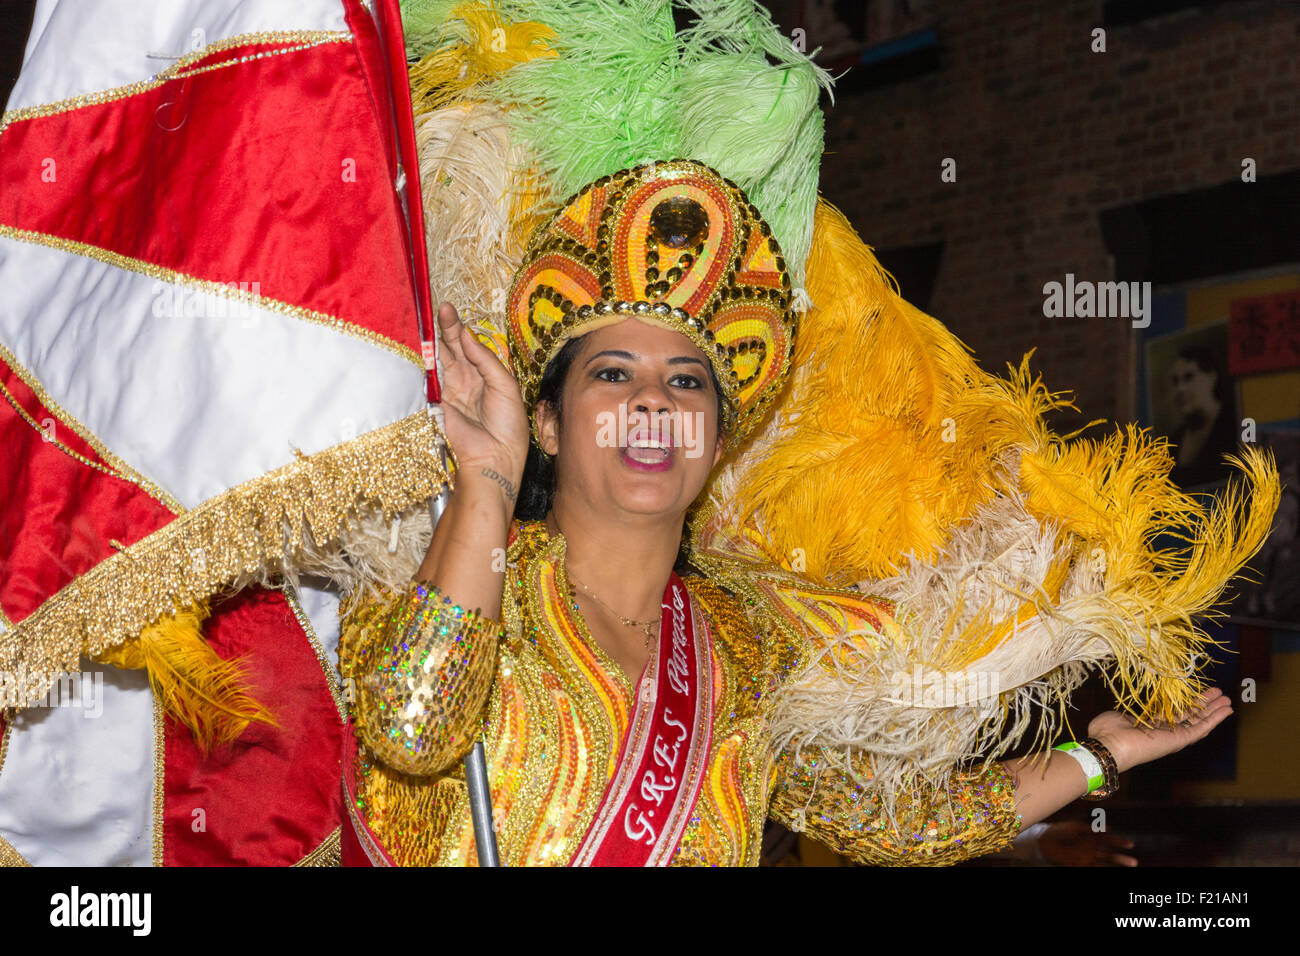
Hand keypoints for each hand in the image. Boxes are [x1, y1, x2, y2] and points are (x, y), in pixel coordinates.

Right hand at [434, 301, 528, 477]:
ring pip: (439, 359)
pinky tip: (422, 344)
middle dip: (446, 328)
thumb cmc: (508, 425)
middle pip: (452, 348)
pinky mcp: (436, 402)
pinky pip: (429, 378)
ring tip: (430, 317)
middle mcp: (466, 381)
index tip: (451, 309)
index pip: (470, 346)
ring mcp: (449, 390)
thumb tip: (466, 335)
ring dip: (434, 340)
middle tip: (441, 308)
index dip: (461, 329)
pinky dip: (425, 361)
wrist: (494, 458)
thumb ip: (486, 359)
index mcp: (486, 376)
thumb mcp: (506, 385)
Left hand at [1037, 820, 1137, 866]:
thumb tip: (1109, 829)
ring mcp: (1086, 858)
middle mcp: (1091, 849)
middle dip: (1121, 858)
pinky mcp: (1079, 865)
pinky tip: (1107, 869)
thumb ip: (1091, 828)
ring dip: (1115, 865)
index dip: (1119, 843)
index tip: (1131, 845)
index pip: (1109, 840)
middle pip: (1109, 855)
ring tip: (1128, 867)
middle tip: (1134, 862)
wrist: (1043, 841)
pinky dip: (1101, 868)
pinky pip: (1093, 868)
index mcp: (1091, 838)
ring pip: (1104, 863)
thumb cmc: (1059, 831)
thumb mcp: (1076, 827)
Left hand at [1087, 687, 1232, 773]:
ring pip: (1199, 721)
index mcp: (1150, 725)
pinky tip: (1226, 710)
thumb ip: (1125, 714)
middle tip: (1219, 693)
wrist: (1109, 744)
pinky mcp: (1179, 740)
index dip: (1187, 704)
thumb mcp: (1118, 716)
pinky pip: (1201, 728)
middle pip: (1191, 716)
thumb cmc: (1107, 732)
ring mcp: (1173, 736)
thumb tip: (1122, 714)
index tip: (1197, 695)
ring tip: (1227, 699)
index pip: (1174, 714)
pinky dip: (1215, 719)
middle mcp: (1165, 731)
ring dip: (1214, 710)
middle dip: (1205, 705)